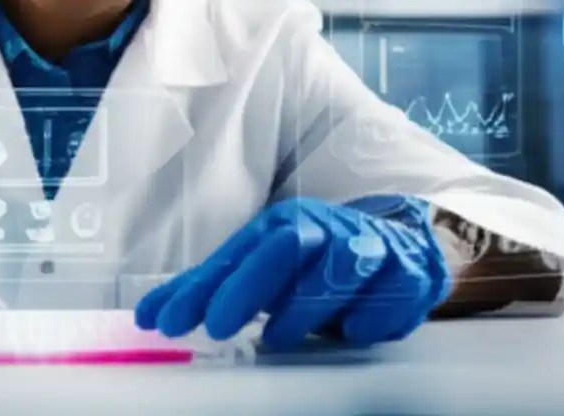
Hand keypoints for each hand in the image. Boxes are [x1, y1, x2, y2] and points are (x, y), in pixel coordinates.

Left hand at [135, 196, 451, 348]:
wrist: (402, 241)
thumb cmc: (315, 263)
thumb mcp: (260, 269)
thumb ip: (208, 291)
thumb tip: (148, 317)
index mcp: (285, 227)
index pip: (238, 253)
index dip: (200, 288)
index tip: (168, 323)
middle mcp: (329, 231)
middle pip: (289, 245)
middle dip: (250, 286)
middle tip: (219, 326)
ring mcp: (373, 250)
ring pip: (344, 265)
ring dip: (309, 303)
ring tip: (282, 335)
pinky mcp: (414, 275)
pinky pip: (398, 292)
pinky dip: (376, 314)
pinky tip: (355, 331)